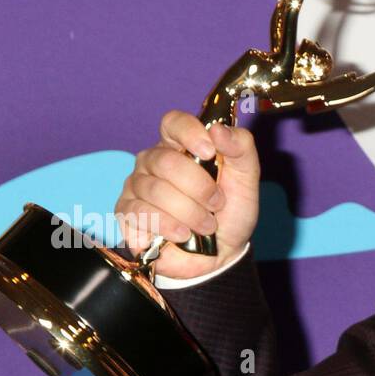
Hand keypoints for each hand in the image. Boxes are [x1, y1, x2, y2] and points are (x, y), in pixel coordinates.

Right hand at [115, 110, 260, 279]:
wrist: (222, 253)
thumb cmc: (230, 212)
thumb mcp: (246, 178)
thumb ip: (240, 147)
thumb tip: (218, 129)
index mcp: (180, 145)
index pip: (173, 122)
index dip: (189, 133)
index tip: (209, 152)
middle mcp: (154, 161)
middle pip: (165, 161)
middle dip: (199, 188)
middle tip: (217, 204)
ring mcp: (137, 186)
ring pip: (157, 191)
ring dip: (191, 213)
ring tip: (206, 225)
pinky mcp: (128, 212)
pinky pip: (143, 213)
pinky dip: (170, 227)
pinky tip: (184, 234)